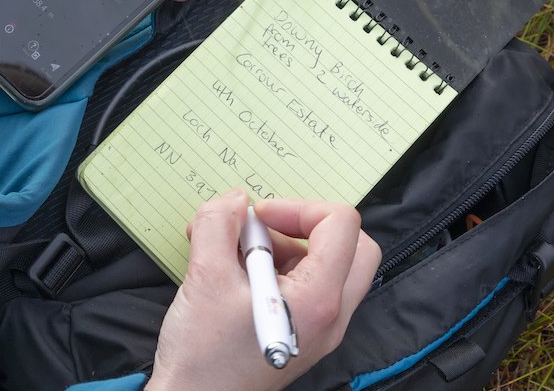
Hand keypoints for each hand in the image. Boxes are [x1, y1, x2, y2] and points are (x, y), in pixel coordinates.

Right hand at [146, 190, 380, 390]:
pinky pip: (307, 287)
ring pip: (327, 264)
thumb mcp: (204, 275)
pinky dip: (276, 268)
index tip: (256, 219)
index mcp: (318, 299)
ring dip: (283, 245)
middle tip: (261, 229)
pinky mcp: (302, 334)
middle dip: (303, 224)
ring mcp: (320, 328)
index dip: (296, 208)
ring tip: (230, 251)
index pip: (340, 225)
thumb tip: (235, 200)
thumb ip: (218, 224)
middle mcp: (330, 315)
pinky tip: (232, 273)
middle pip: (351, 245)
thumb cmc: (203, 354)